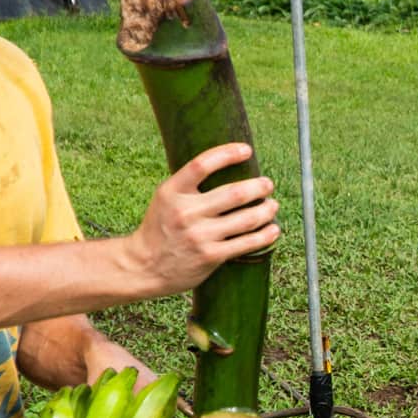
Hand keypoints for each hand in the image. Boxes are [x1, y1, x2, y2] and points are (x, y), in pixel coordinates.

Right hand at [128, 142, 279, 295]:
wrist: (144, 266)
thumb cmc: (161, 227)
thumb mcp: (166, 198)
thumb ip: (190, 184)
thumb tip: (227, 165)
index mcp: (172, 192)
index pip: (202, 164)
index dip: (228, 154)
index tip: (246, 150)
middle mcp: (186, 212)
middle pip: (235, 193)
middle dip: (259, 187)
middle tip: (267, 184)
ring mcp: (199, 236)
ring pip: (246, 219)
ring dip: (266, 210)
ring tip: (272, 205)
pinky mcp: (211, 256)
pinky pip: (246, 243)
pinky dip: (265, 235)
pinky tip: (273, 230)